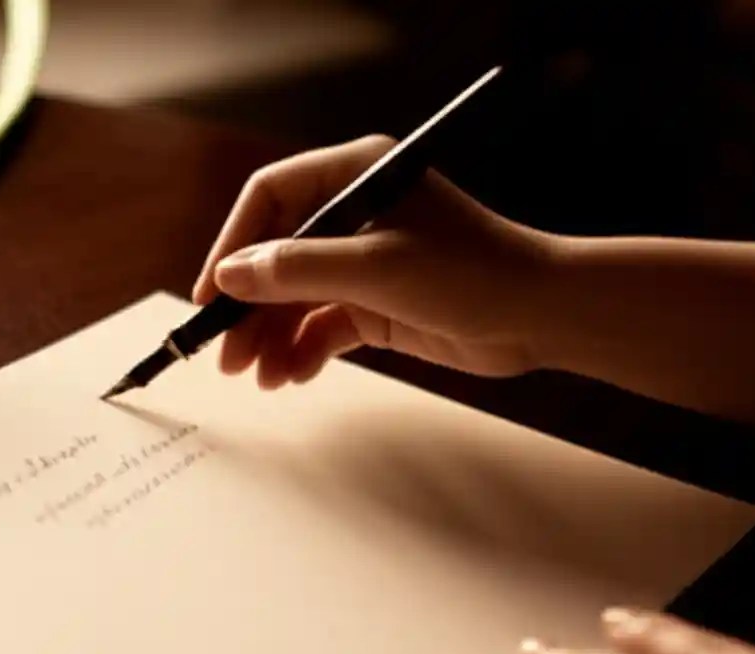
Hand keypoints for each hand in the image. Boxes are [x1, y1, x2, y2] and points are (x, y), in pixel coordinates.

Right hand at [191, 134, 559, 388]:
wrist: (543, 315)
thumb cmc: (471, 271)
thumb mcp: (376, 268)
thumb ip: (297, 270)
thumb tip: (229, 276)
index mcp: (354, 175)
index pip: (269, 199)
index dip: (234, 244)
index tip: (212, 294)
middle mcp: (354, 212)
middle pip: (276, 254)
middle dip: (248, 306)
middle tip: (225, 354)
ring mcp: (363, 260)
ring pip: (294, 296)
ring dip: (271, 335)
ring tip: (257, 376)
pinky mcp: (376, 303)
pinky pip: (322, 324)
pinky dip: (303, 349)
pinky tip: (290, 375)